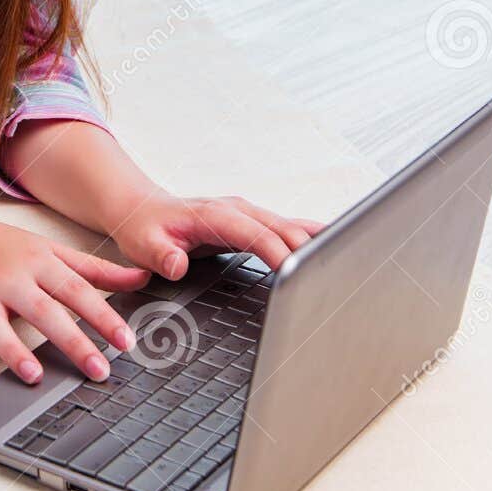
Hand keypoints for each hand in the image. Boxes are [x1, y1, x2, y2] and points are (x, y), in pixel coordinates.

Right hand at [0, 212, 152, 393]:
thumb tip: (142, 277)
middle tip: (99, 369)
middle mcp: (12, 279)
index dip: (103, 316)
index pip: (77, 290)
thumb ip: (97, 269)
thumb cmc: (9, 247)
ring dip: (13, 351)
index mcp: (39, 263)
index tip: (126, 341)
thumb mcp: (54, 251)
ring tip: (34, 376)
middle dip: (72, 341)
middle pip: (43, 311)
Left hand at [108, 189, 327, 279]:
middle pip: (283, 229)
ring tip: (350, 262)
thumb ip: (160, 255)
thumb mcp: (143, 244)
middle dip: (309, 251)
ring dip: (317, 243)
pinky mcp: (252, 222)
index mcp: (216, 215)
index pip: (256, 234)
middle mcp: (237, 209)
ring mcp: (248, 214)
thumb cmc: (144, 228)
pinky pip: (288, 226)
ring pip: (291, 226)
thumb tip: (177, 264)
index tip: (297, 274)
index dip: (279, 253)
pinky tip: (335, 246)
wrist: (141, 209)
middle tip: (333, 281)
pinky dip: (312, 236)